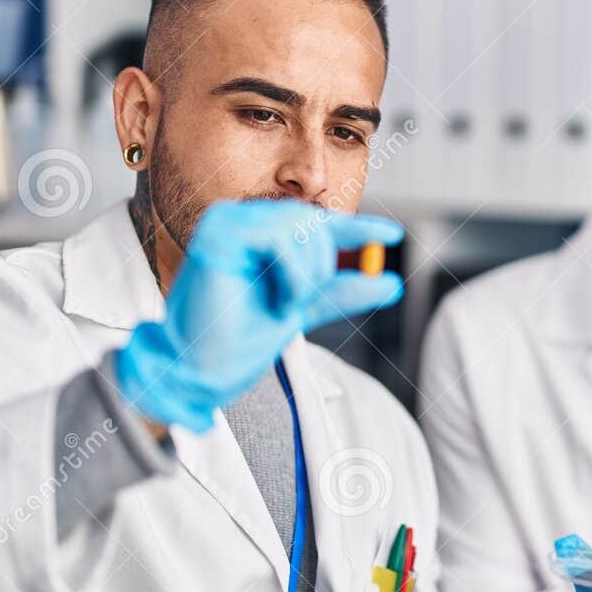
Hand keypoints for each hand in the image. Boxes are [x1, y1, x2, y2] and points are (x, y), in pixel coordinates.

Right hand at [115, 199, 402, 431]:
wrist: (198, 369)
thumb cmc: (236, 343)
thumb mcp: (302, 310)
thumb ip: (339, 292)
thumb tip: (390, 283)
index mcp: (259, 236)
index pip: (317, 225)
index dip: (357, 228)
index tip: (392, 234)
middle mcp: (244, 222)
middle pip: (315, 224)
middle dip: (320, 270)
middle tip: (293, 305)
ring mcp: (229, 221)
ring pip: (303, 228)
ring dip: (306, 276)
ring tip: (281, 305)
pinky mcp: (220, 232)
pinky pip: (282, 238)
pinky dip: (293, 273)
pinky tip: (277, 297)